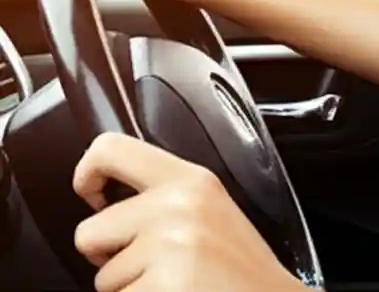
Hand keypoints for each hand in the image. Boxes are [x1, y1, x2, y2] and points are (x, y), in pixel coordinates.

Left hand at [72, 132, 306, 291]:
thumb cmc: (241, 266)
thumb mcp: (211, 209)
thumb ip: (165, 195)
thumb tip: (104, 199)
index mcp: (191, 180)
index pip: (110, 150)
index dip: (86, 173)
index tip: (92, 195)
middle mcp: (177, 207)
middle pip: (89, 232)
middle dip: (108, 257)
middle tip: (151, 263)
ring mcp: (168, 248)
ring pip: (102, 278)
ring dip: (130, 287)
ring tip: (174, 281)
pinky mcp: (163, 286)